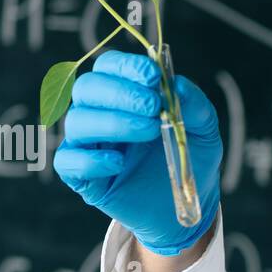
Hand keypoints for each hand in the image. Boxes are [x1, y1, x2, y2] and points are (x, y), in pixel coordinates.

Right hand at [54, 50, 222, 255]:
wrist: (186, 204)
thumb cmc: (189, 158)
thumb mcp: (204, 130)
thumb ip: (195, 105)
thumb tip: (177, 83)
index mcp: (124, 95)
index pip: (109, 67)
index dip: (126, 67)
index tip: (153, 76)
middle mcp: (101, 115)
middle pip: (87, 89)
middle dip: (119, 93)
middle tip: (152, 107)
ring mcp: (90, 146)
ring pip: (76, 122)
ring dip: (112, 122)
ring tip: (149, 132)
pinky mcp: (84, 177)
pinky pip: (67, 162)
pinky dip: (90, 159)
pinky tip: (119, 162)